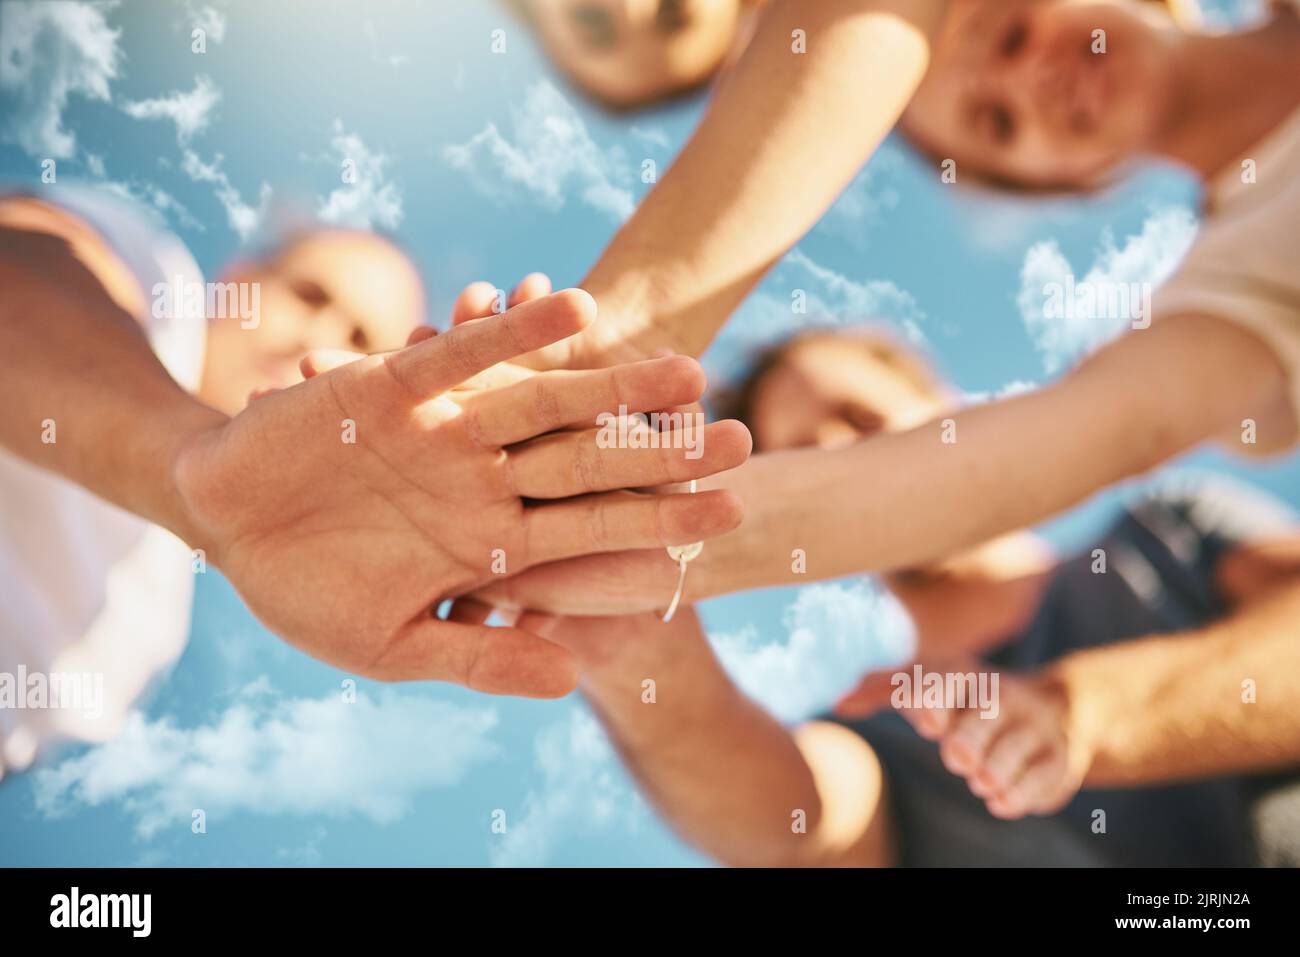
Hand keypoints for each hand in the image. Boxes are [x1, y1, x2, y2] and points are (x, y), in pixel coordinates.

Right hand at [174, 289, 749, 696]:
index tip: (729, 515)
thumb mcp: (391, 644)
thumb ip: (479, 655)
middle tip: (742, 438)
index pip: (590, 532)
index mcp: (490, 543)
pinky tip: (573, 308)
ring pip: (543, 403)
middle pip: (588, 463)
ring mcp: (445, 432)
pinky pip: (466, 354)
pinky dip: (513, 332)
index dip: (658, 523)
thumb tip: (569, 677)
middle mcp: (483, 482)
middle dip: (660, 452)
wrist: (223, 524)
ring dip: (610, 387)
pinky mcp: (395, 385)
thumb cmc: (304, 590)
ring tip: (684, 370)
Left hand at [836, 661, 1084, 818]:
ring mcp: (1033, 726)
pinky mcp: (1060, 758)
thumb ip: (883, 689)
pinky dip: (1024, 793)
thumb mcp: (929, 686)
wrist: (1054, 707)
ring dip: (997, 769)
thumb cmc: (968, 701)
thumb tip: (838, 704)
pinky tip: (1002, 803)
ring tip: (982, 781)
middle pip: (985, 713)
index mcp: (964, 676)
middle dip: (970, 738)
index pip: (946, 680)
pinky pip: (1046, 776)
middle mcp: (1001, 696)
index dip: (934, 698)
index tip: (926, 723)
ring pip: (1016, 747)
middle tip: (958, 760)